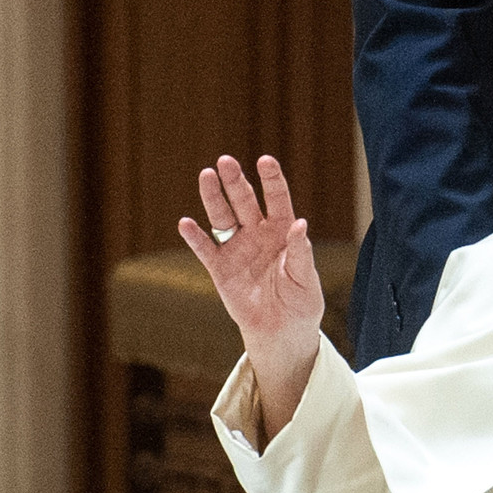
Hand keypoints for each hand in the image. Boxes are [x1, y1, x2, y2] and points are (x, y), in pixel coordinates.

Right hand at [179, 155, 322, 437]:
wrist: (282, 331)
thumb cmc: (301, 302)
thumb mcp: (306, 279)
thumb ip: (301, 253)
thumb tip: (299, 224)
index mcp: (282, 231)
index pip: (277, 199)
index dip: (272, 179)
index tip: (265, 160)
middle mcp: (257, 233)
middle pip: (244, 201)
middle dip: (236, 181)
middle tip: (226, 162)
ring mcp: (237, 249)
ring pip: (222, 217)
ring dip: (213, 197)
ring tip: (206, 176)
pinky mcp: (220, 269)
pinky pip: (206, 250)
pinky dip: (195, 237)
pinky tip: (186, 224)